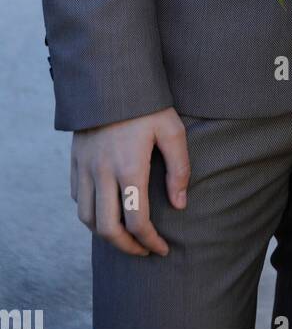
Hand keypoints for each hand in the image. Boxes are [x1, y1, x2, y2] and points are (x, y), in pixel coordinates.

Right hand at [71, 106, 189, 256]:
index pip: (136, 221)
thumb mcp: (172, 131)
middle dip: (127, 247)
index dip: (150, 241)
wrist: (112, 78)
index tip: (162, 248)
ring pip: (86, 218)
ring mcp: (85, 167)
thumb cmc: (148, 104)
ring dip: (105, 234)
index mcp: (129, 167)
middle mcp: (102, 172)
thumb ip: (179, 169)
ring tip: (124, 236)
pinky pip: (77, 198)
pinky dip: (89, 213)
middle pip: (107, 229)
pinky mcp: (75, 161)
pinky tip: (105, 211)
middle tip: (143, 250)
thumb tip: (179, 205)